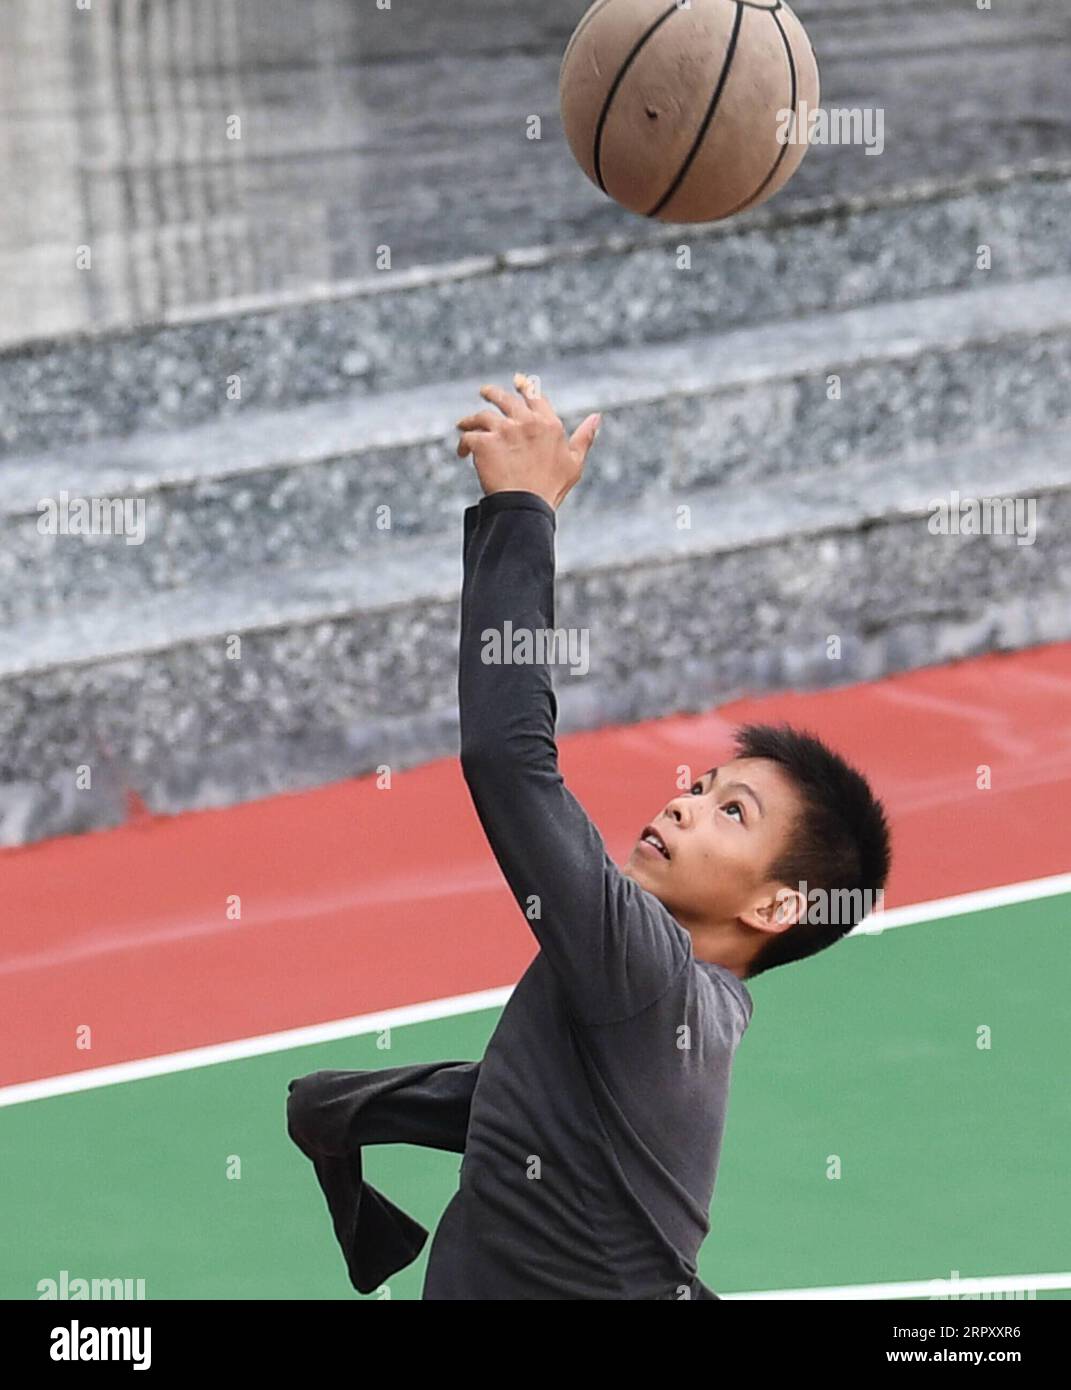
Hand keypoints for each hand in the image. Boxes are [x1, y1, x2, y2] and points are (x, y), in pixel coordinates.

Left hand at [455, 372, 600, 510]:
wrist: (526, 506)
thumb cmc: (551, 487)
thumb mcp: (574, 462)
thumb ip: (584, 437)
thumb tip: (597, 417)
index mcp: (548, 424)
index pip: (534, 396)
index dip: (525, 387)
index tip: (518, 381)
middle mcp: (525, 422)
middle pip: (504, 399)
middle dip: (493, 393)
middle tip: (485, 392)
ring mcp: (503, 431)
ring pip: (482, 416)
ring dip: (471, 419)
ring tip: (464, 424)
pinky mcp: (484, 443)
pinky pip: (468, 437)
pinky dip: (463, 443)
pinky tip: (461, 451)